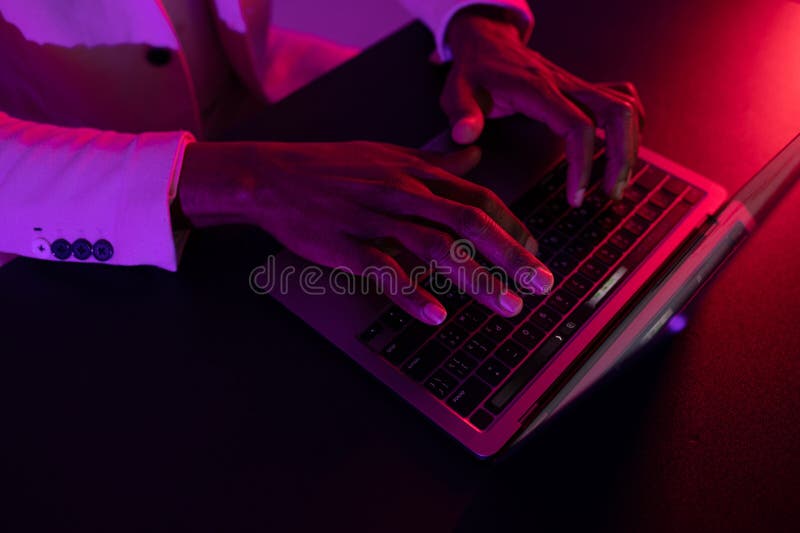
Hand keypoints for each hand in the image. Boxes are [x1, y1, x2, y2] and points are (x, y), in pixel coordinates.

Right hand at [178, 141, 553, 324]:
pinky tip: (435, 315)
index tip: (536, 252)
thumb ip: (436, 162)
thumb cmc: (332, 167)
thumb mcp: (389, 155)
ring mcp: (373, 217)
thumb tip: (475, 159)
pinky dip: (411, 293)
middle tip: (541, 284)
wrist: (272, 175)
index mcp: (416, 172)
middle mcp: (402, 191)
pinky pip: (383, 269)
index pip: (478, 198)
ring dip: (476, 279)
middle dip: (511, 256)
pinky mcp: (345, 244)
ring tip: (505, 306)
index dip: (513, 227)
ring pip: (434, 247)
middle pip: (469, 222)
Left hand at [444, 8, 644, 205]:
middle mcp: (566, 85)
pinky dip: (631, 125)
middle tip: (612, 195)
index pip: (577, 127)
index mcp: (538, 89)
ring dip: (632, 145)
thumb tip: (466, 134)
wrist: (487, 43)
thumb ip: (461, 113)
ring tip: (618, 182)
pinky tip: (624, 149)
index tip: (576, 198)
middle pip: (617, 115)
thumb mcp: (457, 90)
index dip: (583, 164)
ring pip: (626, 107)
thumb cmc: (474, 72)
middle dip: (622, 158)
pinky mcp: (583, 89)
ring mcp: (578, 86)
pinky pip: (622, 99)